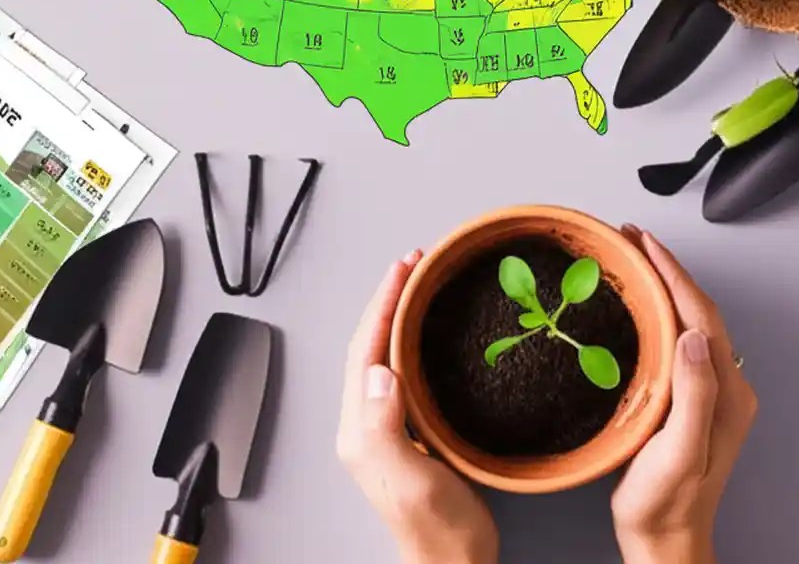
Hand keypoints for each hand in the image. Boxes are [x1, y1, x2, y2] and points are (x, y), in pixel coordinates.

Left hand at [337, 251, 499, 563]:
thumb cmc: (438, 533)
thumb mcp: (412, 479)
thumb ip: (387, 427)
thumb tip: (379, 373)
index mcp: (360, 429)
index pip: (365, 350)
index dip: (383, 304)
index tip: (404, 270)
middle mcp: (366, 424)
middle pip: (369, 346)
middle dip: (388, 300)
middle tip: (413, 265)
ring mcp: (386, 429)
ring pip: (384, 356)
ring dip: (398, 317)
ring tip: (419, 286)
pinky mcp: (409, 435)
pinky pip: (403, 373)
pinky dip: (412, 343)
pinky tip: (430, 337)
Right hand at [612, 226, 758, 563]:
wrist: (663, 538)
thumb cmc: (665, 503)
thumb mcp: (679, 449)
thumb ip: (693, 393)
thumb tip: (694, 335)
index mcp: (726, 392)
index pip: (700, 314)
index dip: (672, 273)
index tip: (643, 242)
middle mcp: (723, 387)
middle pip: (696, 311)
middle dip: (665, 270)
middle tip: (630, 240)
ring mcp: (707, 394)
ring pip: (687, 323)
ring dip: (661, 289)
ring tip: (630, 263)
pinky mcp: (687, 402)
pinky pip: (675, 343)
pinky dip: (656, 315)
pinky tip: (634, 311)